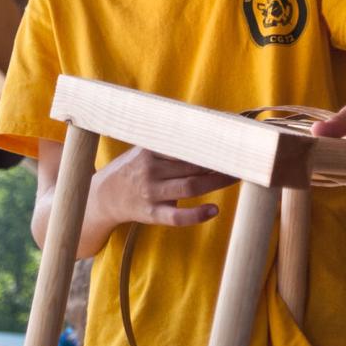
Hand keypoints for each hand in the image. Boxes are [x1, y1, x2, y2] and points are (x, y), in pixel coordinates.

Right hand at [93, 147, 237, 228]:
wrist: (103, 197)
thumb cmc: (133, 169)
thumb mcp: (145, 150)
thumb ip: (170, 143)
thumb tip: (208, 127)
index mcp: (150, 151)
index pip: (185, 144)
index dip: (209, 143)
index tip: (230, 139)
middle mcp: (150, 170)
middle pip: (192, 165)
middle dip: (219, 162)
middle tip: (242, 158)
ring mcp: (151, 194)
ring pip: (189, 187)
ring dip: (216, 182)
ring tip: (236, 177)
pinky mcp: (152, 214)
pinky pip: (176, 217)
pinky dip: (196, 215)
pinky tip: (214, 211)